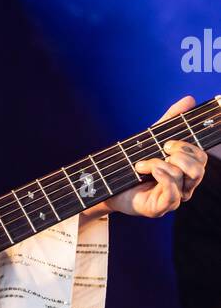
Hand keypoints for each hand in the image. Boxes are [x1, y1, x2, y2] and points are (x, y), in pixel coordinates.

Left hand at [91, 96, 207, 219]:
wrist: (106, 185)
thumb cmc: (131, 164)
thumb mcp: (151, 139)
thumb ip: (170, 120)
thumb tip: (190, 100)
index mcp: (184, 171)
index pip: (201, 157)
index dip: (189, 146)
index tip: (168, 142)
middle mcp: (183, 186)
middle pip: (199, 167)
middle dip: (180, 154)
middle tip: (160, 150)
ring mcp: (173, 198)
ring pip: (184, 176)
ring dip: (161, 164)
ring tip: (142, 164)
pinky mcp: (161, 208)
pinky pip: (172, 192)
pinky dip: (159, 175)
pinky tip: (143, 170)